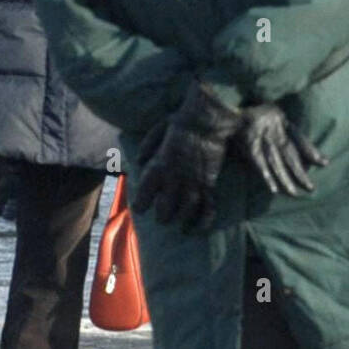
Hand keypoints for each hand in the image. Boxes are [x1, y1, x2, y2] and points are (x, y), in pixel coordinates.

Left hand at [131, 81, 242, 231]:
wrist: (208, 119)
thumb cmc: (182, 121)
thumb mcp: (158, 130)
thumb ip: (147, 147)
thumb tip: (139, 162)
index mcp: (159, 167)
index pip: (145, 194)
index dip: (141, 204)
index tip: (140, 208)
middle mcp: (175, 179)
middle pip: (165, 209)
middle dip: (162, 216)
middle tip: (162, 218)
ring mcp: (194, 182)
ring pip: (185, 211)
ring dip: (180, 219)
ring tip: (178, 225)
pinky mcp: (210, 182)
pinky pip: (208, 206)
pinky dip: (204, 220)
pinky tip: (199, 229)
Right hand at [239, 104, 328, 195]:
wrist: (227, 113)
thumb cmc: (250, 116)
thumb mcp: (270, 116)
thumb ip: (282, 130)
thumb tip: (303, 149)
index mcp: (280, 120)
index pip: (299, 138)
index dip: (311, 151)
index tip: (324, 163)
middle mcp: (274, 128)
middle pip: (290, 153)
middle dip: (300, 172)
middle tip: (311, 189)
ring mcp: (262, 137)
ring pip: (276, 162)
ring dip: (285, 179)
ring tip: (294, 194)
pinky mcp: (249, 145)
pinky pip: (259, 163)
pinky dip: (266, 176)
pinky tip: (273, 190)